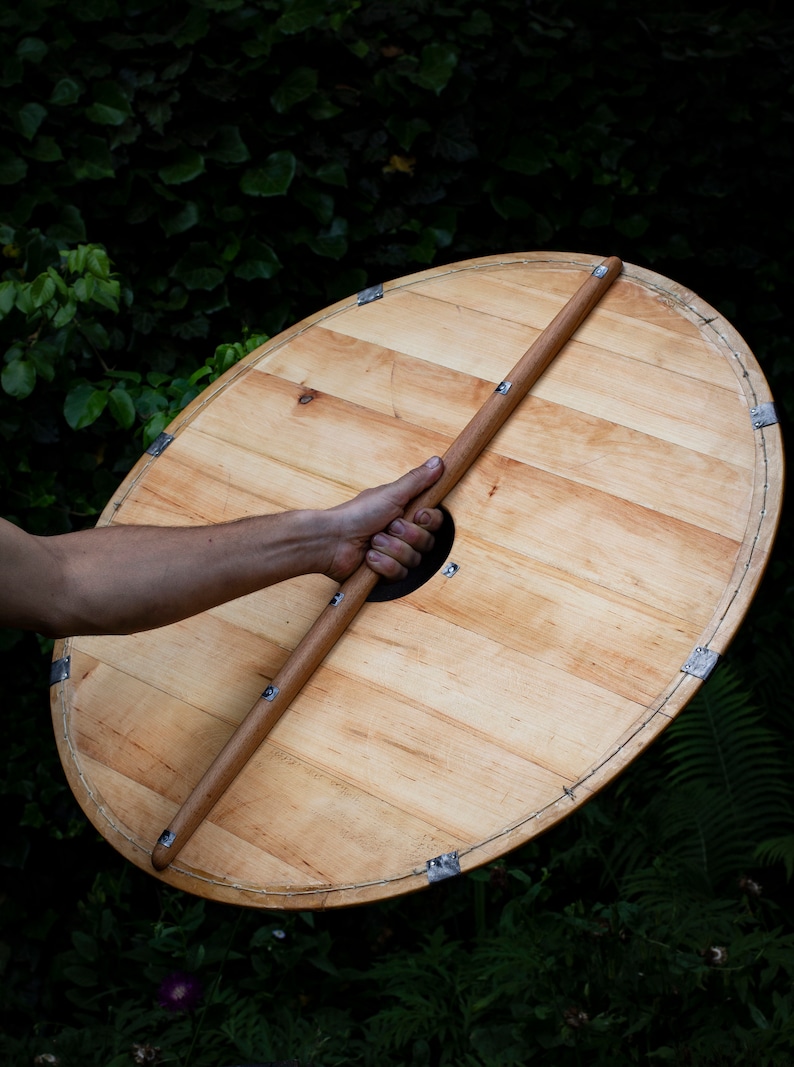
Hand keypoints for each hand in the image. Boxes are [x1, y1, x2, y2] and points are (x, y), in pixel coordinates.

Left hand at [323, 456, 444, 582]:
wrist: (332, 540)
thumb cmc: (356, 514)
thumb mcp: (391, 493)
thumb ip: (417, 480)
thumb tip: (438, 461)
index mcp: (405, 513)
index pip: (434, 522)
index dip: (429, 521)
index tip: (418, 515)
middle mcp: (402, 534)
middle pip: (427, 543)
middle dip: (406, 535)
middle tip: (388, 526)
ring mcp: (394, 553)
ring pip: (413, 560)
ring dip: (391, 549)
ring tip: (373, 541)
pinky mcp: (386, 571)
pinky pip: (399, 574)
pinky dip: (383, 564)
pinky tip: (369, 557)